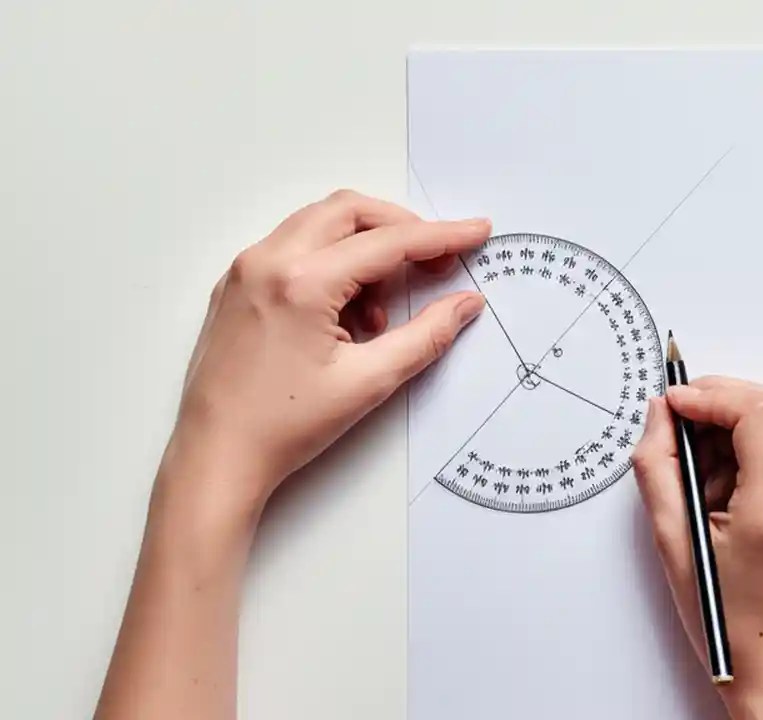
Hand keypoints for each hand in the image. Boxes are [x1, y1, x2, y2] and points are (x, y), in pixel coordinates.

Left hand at [166, 189, 489, 515]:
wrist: (216, 456)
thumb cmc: (284, 426)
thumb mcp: (368, 382)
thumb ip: (425, 335)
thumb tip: (466, 304)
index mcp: (301, 282)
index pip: (388, 243)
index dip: (441, 236)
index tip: (476, 232)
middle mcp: (267, 261)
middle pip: (350, 212)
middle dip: (401, 229)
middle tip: (437, 262)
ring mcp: (245, 271)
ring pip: (320, 226)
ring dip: (365, 249)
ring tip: (384, 312)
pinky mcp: (236, 286)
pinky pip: (294, 250)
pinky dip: (332, 264)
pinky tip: (347, 316)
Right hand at [632, 376, 762, 719]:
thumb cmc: (728, 622)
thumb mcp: (674, 543)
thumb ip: (659, 469)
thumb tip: (660, 416)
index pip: (758, 412)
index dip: (711, 395)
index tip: (675, 403)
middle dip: (723, 399)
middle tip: (681, 417)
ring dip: (736, 424)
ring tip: (697, 464)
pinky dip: (752, 448)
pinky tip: (722, 482)